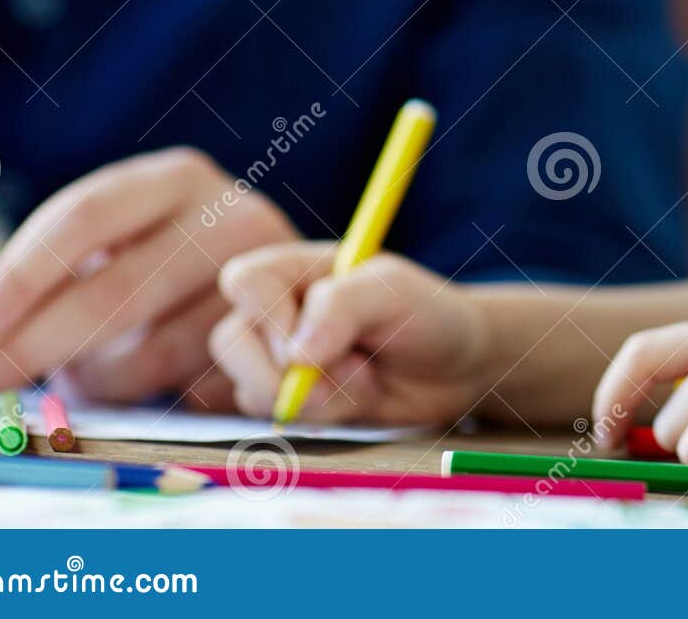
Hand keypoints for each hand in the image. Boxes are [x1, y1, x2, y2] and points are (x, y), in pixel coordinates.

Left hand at [0, 148, 298, 407]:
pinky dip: (155, 400)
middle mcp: (231, 215)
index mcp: (177, 178)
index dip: (19, 277)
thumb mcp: (128, 244)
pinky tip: (149, 386)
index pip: (83, 217)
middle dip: (32, 345)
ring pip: (151, 355)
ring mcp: (266, 282)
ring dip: (98, 381)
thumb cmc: (177, 266)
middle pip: (113, 290)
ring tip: (86, 377)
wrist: (293, 290)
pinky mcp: (281, 345)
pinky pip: (193, 392)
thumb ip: (63, 277)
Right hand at [212, 244, 490, 425]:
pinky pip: (279, 418)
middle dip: (287, 372)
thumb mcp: (394, 293)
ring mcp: (280, 359)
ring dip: (319, 395)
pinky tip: (362, 396)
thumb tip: (292, 356)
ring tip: (367, 374)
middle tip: (352, 367)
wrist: (457, 368)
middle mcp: (279, 311)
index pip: (244, 281)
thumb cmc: (428, 315)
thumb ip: (342, 307)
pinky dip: (326, 414)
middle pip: (230, 342)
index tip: (314, 338)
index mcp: (296, 269)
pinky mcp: (293, 400)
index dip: (269, 315)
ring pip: (252, 389)